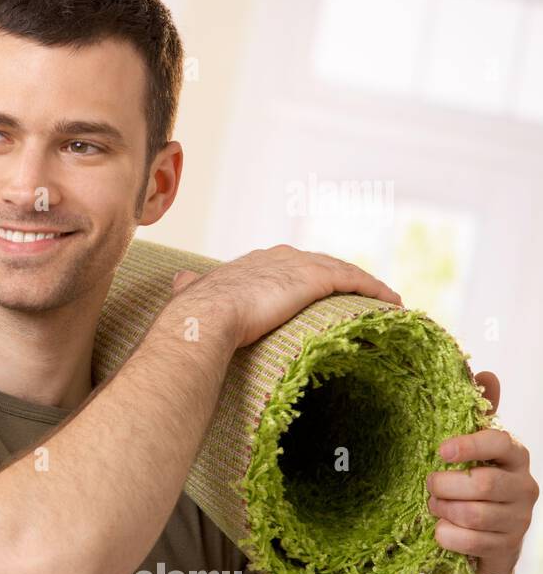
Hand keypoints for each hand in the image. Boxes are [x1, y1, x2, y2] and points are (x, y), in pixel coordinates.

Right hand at [170, 244, 403, 348]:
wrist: (204, 317)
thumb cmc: (195, 316)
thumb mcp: (194, 295)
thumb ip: (192, 287)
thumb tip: (181, 279)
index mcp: (253, 262)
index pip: (291, 265)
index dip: (310, 276)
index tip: (323, 292)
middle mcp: (278, 256)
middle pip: (321, 263)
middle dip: (342, 278)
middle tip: (361, 297)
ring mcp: (298, 265)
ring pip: (343, 271)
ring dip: (366, 285)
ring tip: (385, 302)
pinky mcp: (315, 279)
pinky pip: (356, 281)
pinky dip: (376, 290)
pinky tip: (393, 303)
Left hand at [427, 371, 537, 573]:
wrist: (482, 542)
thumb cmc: (472, 487)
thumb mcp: (472, 451)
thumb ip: (478, 415)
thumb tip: (487, 373)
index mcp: (514, 455)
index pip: (500, 442)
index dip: (470, 445)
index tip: (440, 451)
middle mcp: (523, 485)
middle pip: (482, 483)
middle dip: (445, 486)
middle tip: (429, 485)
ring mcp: (519, 518)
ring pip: (474, 513)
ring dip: (443, 510)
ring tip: (434, 507)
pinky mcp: (507, 547)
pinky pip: (470, 541)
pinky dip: (447, 536)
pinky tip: (441, 531)